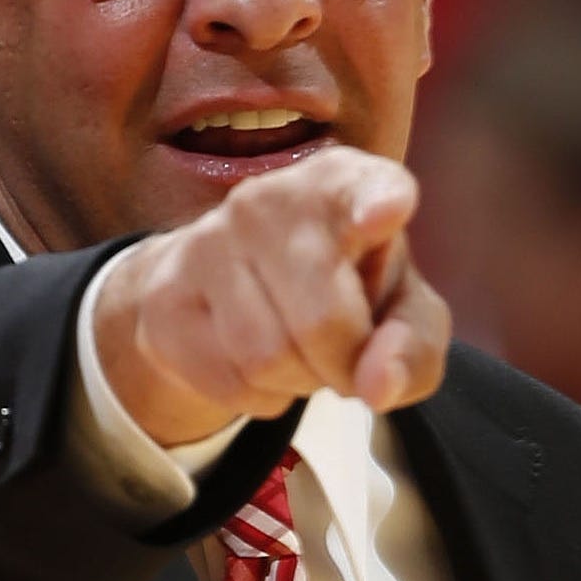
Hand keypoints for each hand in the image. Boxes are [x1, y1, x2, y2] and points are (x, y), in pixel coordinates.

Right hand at [91, 147, 452, 445]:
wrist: (230, 291)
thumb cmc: (342, 290)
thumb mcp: (400, 311)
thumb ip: (414, 345)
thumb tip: (378, 386)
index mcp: (342, 183)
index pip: (362, 185)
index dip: (378, 201)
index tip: (385, 213)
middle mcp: (269, 199)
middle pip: (321, 320)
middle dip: (343, 367)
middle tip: (344, 363)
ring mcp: (207, 241)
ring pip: (268, 358)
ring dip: (298, 383)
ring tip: (300, 355)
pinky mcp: (165, 295)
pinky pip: (227, 381)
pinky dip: (258, 397)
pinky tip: (259, 366)